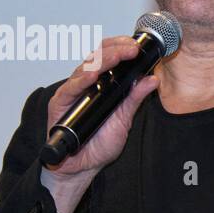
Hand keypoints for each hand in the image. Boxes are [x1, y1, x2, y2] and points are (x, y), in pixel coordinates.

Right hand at [43, 36, 160, 179]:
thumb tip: (152, 79)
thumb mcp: (124, 118)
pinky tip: (92, 76)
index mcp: (103, 84)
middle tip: (131, 48)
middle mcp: (87, 84)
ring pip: (85, 67)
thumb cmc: (100, 143)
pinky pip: (70, 87)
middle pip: (98, 56)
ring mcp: (74, 91)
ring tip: (118, 55)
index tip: (137, 46)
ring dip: (102, 59)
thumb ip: (136, 98)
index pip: (110, 56)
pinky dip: (81, 80)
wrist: (82, 166)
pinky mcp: (61, 102)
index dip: (122, 47)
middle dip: (116, 49)